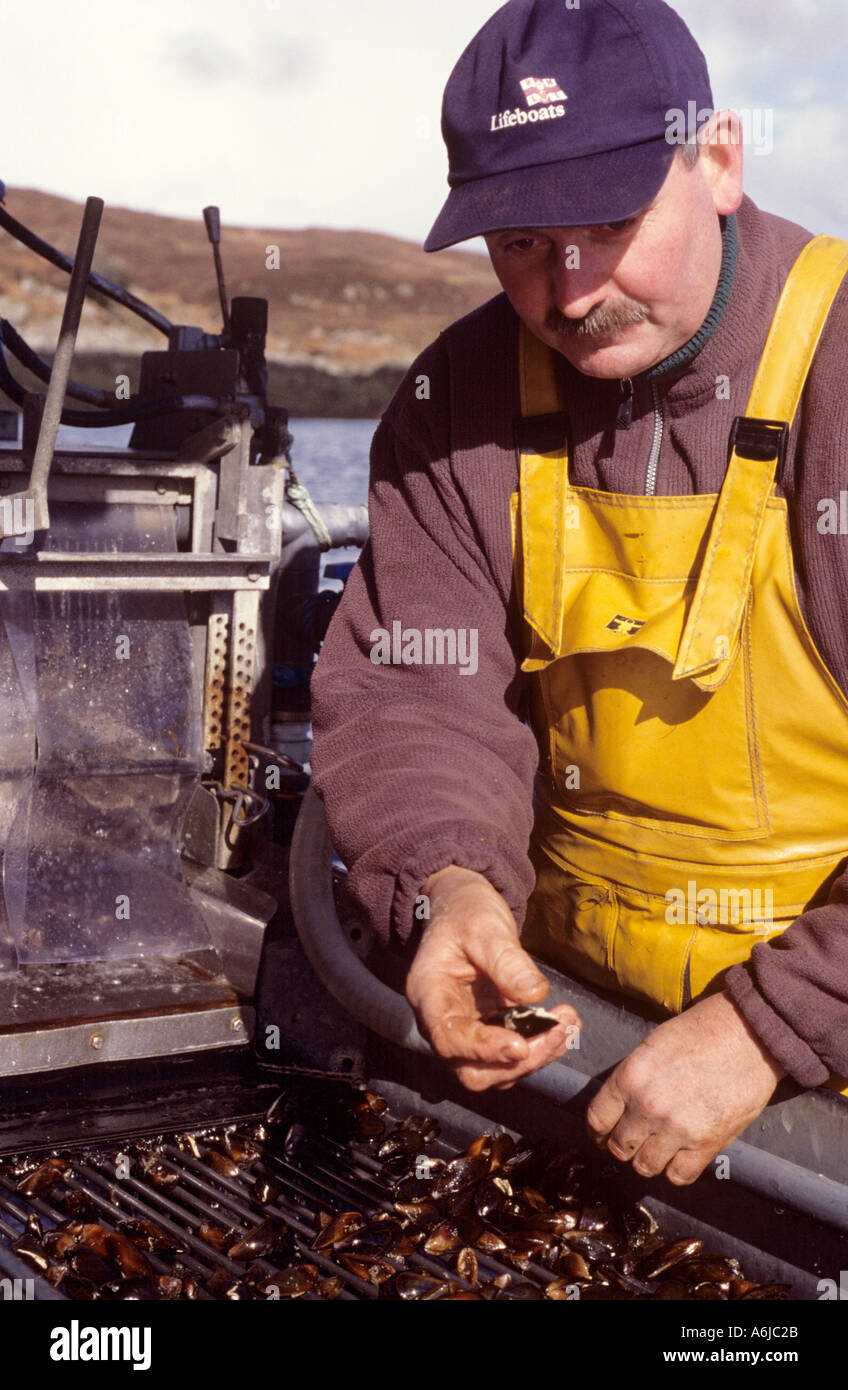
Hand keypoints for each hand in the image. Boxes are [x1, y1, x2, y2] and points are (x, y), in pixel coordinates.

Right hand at [405, 865, 580, 1091]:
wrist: (464, 906)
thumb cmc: (466, 911)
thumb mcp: (484, 926)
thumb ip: (506, 960)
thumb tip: (536, 994)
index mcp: (429, 994)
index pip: (447, 1038)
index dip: (482, 1049)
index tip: (520, 1045)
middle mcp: (444, 1021)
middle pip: (472, 1070)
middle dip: (518, 1061)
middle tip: (558, 1031)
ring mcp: (468, 1030)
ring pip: (497, 1071)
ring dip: (537, 1056)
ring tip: (569, 1023)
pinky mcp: (491, 1031)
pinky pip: (514, 1055)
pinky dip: (543, 1047)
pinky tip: (567, 1024)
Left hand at [586, 990, 785, 1183]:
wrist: (749, 1035)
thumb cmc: (701, 1032)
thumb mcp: (652, 1046)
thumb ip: (632, 1079)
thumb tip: (619, 1106)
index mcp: (630, 1077)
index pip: (597, 1119)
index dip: (598, 1130)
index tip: (603, 1133)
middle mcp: (648, 1107)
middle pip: (619, 1147)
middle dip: (623, 1145)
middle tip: (633, 1140)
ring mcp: (676, 1129)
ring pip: (644, 1166)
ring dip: (648, 1159)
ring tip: (658, 1147)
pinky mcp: (706, 1144)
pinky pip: (678, 1176)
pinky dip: (676, 1170)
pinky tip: (680, 1155)